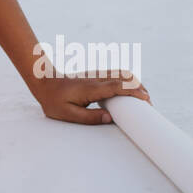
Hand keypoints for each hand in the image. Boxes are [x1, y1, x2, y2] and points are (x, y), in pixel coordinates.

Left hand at [33, 69, 151, 124]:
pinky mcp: (96, 76)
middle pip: (124, 77)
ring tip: (144, 99)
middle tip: (149, 105)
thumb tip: (109, 118)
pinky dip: (128, 81)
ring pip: (122, 73)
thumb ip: (88, 117)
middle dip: (140, 88)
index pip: (116, 87)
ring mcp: (96, 75)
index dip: (133, 91)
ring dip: (136, 83)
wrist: (43, 81)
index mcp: (90, 89)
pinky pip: (116, 74)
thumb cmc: (53, 100)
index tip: (146, 98)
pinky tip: (132, 91)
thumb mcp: (67, 114)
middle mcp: (96, 79)